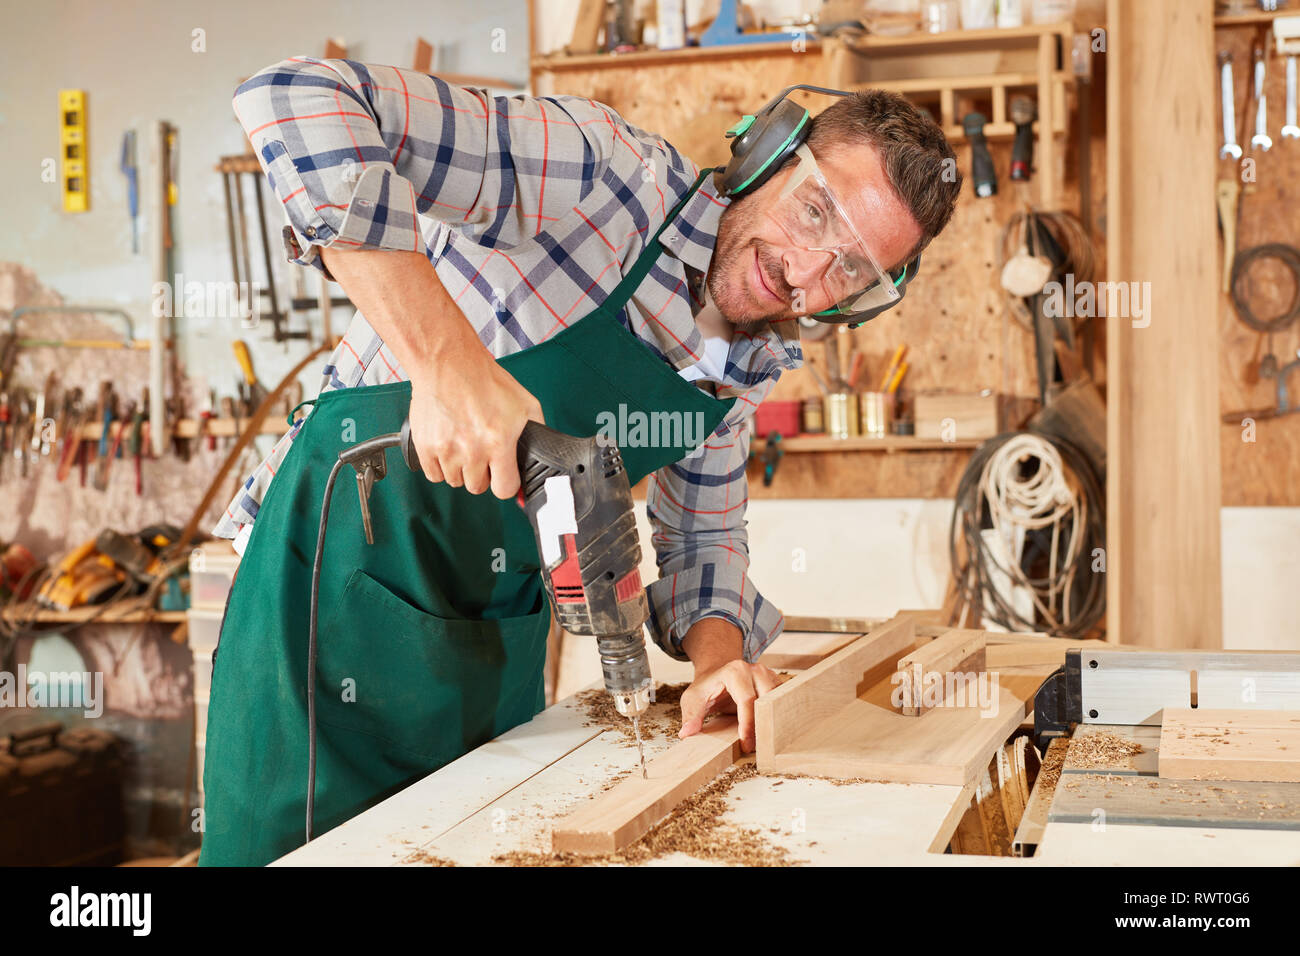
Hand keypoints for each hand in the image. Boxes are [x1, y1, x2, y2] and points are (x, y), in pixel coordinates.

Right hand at [316, 247, 543, 499]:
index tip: (503, 475)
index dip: (505, 483)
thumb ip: (536, 433)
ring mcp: (446, 450)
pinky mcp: (425, 446)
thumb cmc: (486, 382)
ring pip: (455, 482)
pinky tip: (448, 447)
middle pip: (477, 487)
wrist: (449, 364)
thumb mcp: (526, 404)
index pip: (504, 488)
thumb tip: (539, 460)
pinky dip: (441, 466)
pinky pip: (433, 474)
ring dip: (461, 470)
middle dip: (483, 475)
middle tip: (482, 454)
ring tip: (464, 446)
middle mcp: (472, 450)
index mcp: (498, 442)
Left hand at [678, 618, 779, 752]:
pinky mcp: (776, 684)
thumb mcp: (692, 698)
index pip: (747, 700)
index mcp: (735, 671)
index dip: (748, 724)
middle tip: (756, 747)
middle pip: (766, 701)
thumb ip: (690, 714)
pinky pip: (782, 702)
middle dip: (762, 725)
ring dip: (772, 722)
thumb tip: (687, 733)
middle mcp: (756, 670)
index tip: (746, 744)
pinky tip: (771, 733)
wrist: (718, 673)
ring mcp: (769, 675)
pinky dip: (777, 717)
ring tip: (765, 743)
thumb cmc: (706, 687)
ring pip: (777, 702)